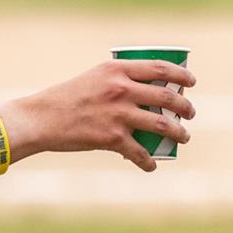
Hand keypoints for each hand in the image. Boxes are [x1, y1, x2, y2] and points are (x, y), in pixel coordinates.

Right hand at [5, 58, 196, 172]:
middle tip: (190, 114)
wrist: (42, 118)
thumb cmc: (67, 97)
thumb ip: (119, 80)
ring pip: (163, 124)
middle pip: (167, 97)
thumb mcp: (95, 77)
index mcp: (117, 69)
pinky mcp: (112, 138)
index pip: (160, 68)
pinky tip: (152, 165)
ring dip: (179, 133)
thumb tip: (146, 92)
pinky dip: (148, 162)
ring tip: (184, 137)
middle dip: (185, 107)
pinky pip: (140, 153)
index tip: (191, 82)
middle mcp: (121, 89)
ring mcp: (118, 114)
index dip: (181, 75)